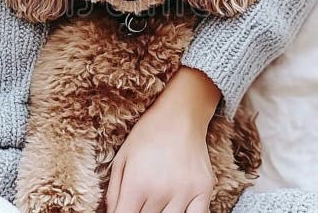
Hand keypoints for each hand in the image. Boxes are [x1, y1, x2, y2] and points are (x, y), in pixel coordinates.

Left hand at [106, 67, 221, 212]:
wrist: (180, 114)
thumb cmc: (147, 134)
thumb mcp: (122, 158)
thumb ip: (113, 191)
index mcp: (136, 184)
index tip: (125, 211)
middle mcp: (160, 191)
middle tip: (142, 200)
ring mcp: (185, 191)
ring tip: (157, 202)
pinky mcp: (204, 189)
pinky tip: (176, 208)